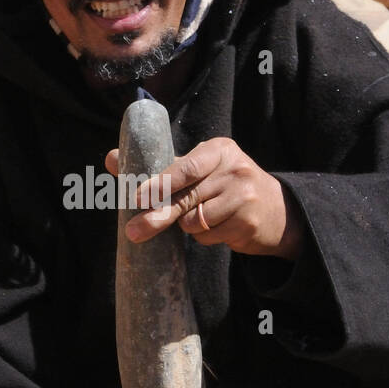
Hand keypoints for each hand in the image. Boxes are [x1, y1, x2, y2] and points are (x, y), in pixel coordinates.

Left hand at [104, 137, 304, 259]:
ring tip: (203, 217)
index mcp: (219, 149)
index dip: (160, 183)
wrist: (277, 211)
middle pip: (185, 198)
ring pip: (194, 221)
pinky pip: (208, 237)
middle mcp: (234, 168)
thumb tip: (111, 159)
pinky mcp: (248, 222)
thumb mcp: (199, 169)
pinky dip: (205, 237)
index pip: (186, 167)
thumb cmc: (225, 186)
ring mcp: (244, 196)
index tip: (136, 198)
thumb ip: (159, 166)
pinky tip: (218, 228)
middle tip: (134, 232)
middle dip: (158, 216)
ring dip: (188, 227)